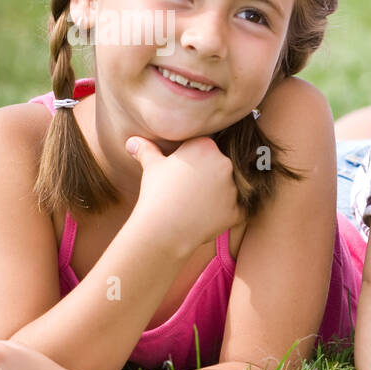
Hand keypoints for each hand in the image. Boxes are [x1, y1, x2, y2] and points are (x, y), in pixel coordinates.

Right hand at [126, 135, 242, 249]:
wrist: (164, 227)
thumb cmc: (156, 193)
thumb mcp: (151, 167)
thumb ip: (146, 150)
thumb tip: (132, 142)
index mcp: (205, 146)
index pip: (204, 147)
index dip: (192, 160)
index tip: (182, 171)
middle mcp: (225, 163)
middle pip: (219, 166)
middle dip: (207, 175)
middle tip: (187, 189)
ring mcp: (234, 187)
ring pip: (228, 187)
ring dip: (217, 194)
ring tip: (194, 204)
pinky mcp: (237, 210)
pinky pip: (234, 210)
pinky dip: (223, 214)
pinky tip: (204, 218)